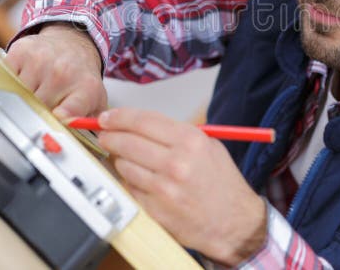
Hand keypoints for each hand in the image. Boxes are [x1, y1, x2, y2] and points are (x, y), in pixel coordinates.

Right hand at [5, 23, 107, 118]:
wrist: (72, 44)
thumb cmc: (80, 76)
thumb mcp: (95, 101)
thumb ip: (89, 126)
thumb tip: (83, 149)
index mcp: (85, 88)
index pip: (71, 110)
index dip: (61, 119)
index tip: (54, 123)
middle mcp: (63, 73)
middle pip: (38, 108)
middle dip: (37, 115)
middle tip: (42, 112)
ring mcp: (40, 61)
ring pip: (20, 95)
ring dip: (24, 99)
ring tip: (37, 92)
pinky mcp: (21, 52)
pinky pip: (7, 77)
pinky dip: (12, 83)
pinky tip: (26, 79)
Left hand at [96, 107, 267, 265]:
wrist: (234, 222)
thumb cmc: (222, 184)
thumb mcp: (208, 146)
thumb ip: (176, 133)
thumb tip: (139, 124)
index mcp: (190, 141)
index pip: (142, 121)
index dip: (119, 117)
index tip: (106, 117)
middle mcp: (176, 163)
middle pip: (127, 142)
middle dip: (110, 136)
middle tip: (105, 135)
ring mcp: (164, 188)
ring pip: (124, 166)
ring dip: (121, 161)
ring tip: (130, 160)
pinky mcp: (155, 209)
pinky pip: (130, 189)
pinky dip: (131, 183)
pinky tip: (142, 181)